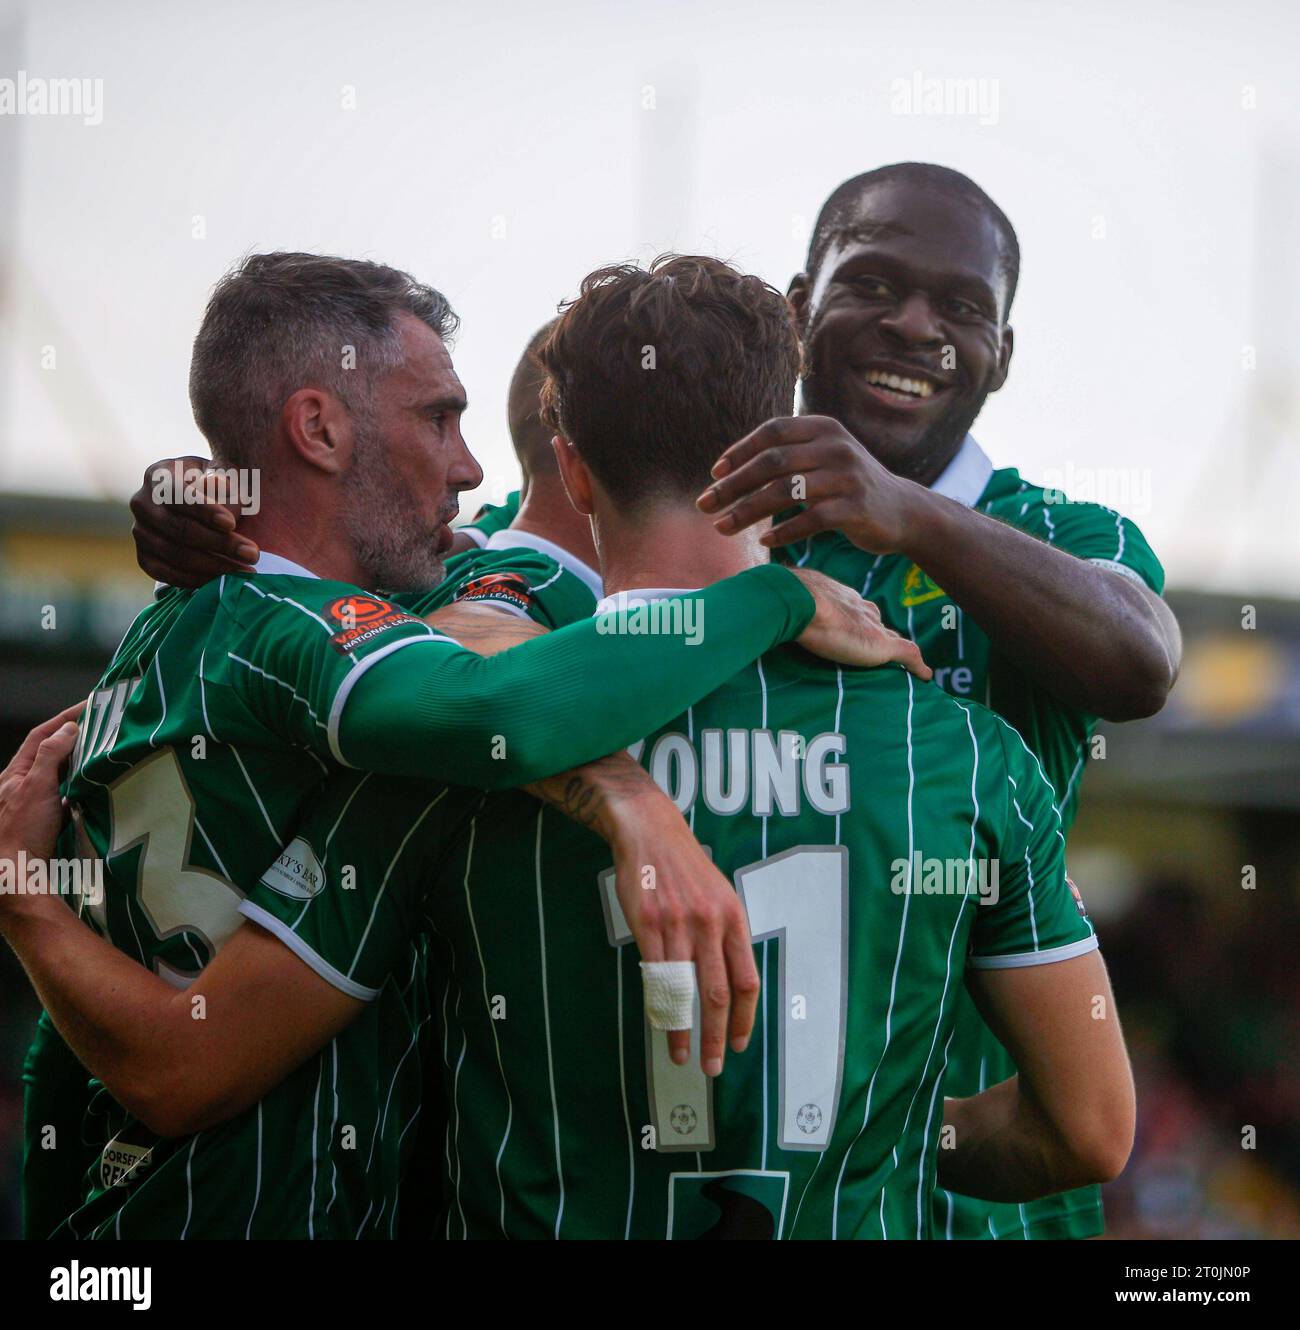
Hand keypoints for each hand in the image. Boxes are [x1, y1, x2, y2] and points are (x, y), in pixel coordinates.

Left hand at [0, 706, 82, 897]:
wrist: (17, 874)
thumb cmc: (22, 830)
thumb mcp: (36, 786)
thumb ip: (51, 755)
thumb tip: (69, 729)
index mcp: (15, 773)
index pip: (41, 735)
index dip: (64, 718)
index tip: (89, 705)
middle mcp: (22, 785)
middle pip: (50, 752)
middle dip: (74, 736)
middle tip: (101, 726)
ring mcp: (34, 803)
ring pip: (59, 774)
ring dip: (78, 761)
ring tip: (102, 751)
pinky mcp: (45, 820)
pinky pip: (66, 794)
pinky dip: (81, 786)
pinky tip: (94, 787)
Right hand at [129, 456, 258, 586]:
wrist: (204, 504)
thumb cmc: (219, 486)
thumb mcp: (226, 476)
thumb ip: (225, 484)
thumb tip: (221, 493)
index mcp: (159, 476)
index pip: (178, 495)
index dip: (204, 511)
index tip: (231, 524)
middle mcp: (142, 504)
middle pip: (181, 529)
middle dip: (220, 544)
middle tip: (252, 554)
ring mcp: (140, 532)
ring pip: (175, 554)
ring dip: (214, 566)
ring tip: (245, 570)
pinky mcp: (144, 557)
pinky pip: (165, 574)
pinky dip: (194, 580)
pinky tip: (222, 581)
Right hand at [607, 792, 758, 1076]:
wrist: (651, 832)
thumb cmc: (687, 868)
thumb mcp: (720, 896)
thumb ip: (726, 937)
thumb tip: (732, 986)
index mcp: (734, 918)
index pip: (747, 980)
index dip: (744, 1018)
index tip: (738, 1044)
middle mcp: (710, 923)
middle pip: (717, 993)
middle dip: (715, 1037)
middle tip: (712, 1066)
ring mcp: (678, 924)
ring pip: (684, 989)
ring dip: (683, 1029)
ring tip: (682, 1054)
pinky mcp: (648, 923)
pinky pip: (655, 973)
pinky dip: (658, 1003)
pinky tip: (659, 1021)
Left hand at [697, 415, 919, 554]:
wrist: (903, 511)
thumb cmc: (849, 486)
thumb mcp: (822, 458)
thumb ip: (787, 456)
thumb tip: (727, 472)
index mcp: (823, 428)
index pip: (772, 433)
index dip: (739, 452)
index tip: (714, 475)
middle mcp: (836, 447)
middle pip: (772, 463)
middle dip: (732, 486)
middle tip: (704, 505)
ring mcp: (847, 476)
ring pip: (785, 491)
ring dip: (747, 511)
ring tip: (722, 528)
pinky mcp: (856, 507)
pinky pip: (811, 519)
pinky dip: (784, 531)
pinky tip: (765, 542)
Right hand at [788, 568, 931, 678]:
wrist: (798, 601)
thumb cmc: (786, 602)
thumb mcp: (785, 605)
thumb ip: (783, 611)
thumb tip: (758, 614)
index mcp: (840, 597)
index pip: (856, 610)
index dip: (858, 621)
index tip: (857, 630)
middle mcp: (861, 608)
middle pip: (876, 622)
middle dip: (878, 632)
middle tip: (876, 647)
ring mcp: (873, 625)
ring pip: (891, 638)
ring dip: (895, 649)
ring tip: (901, 664)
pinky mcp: (881, 644)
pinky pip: (908, 655)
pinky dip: (917, 666)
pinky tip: (925, 676)